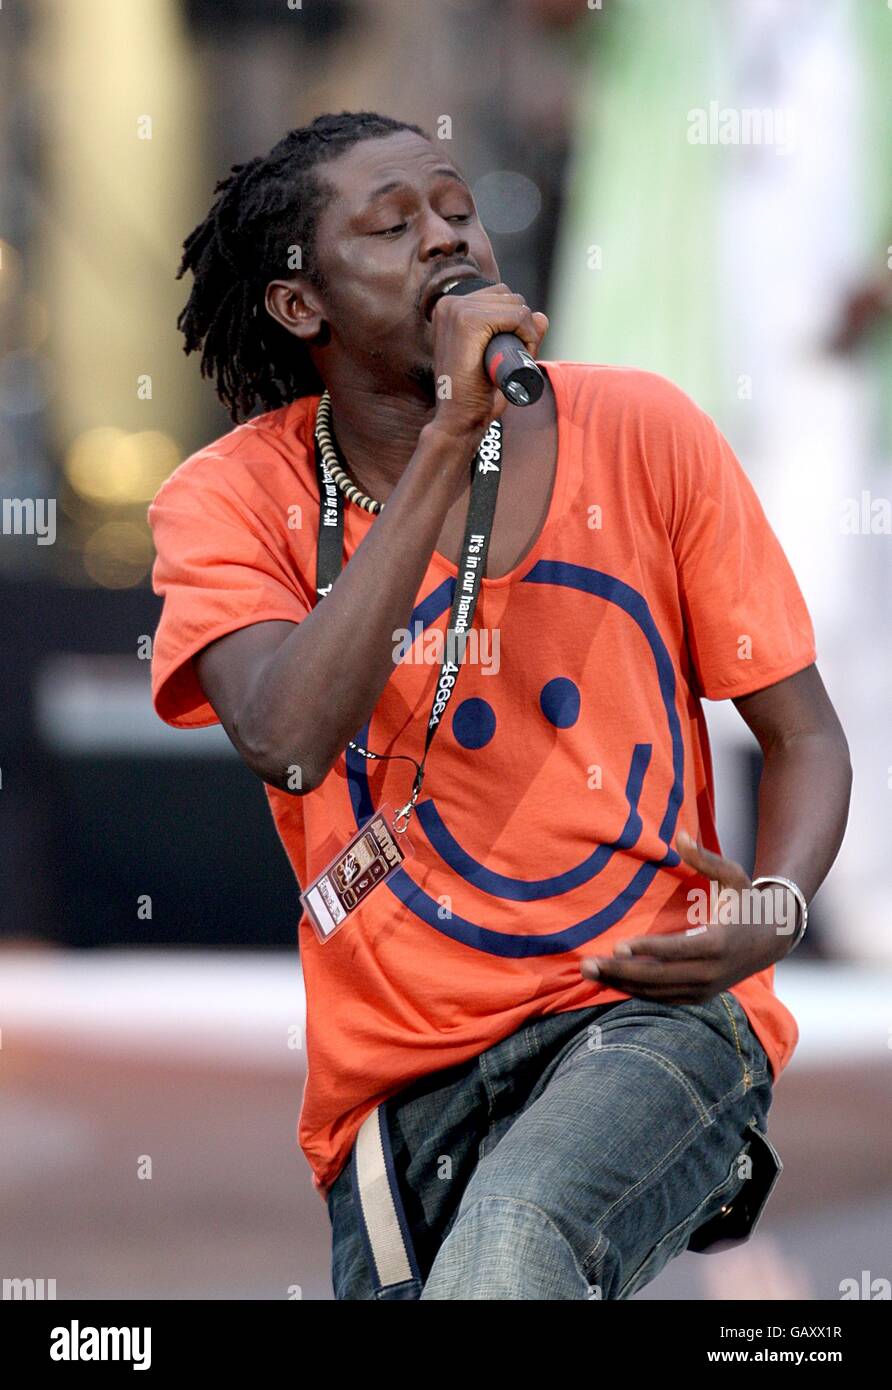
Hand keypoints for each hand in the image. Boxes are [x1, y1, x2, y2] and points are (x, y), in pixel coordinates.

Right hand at [430, 281, 547, 439]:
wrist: (459, 419)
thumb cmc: (475, 394)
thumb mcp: (496, 358)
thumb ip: (518, 334)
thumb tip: (542, 317)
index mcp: (449, 308)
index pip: (498, 295)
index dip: (513, 321)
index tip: (510, 350)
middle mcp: (450, 303)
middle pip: (508, 296)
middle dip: (522, 325)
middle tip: (516, 357)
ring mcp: (457, 310)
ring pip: (515, 305)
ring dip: (527, 331)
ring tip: (515, 358)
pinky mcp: (470, 322)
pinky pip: (517, 316)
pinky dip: (528, 335)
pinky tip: (521, 354)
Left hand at [579, 830, 798, 1003]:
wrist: (771, 939)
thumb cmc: (746, 900)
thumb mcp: (733, 876)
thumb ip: (706, 859)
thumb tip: (680, 836)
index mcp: (719, 943)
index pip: (677, 950)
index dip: (647, 950)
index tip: (617, 946)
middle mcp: (711, 973)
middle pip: (659, 977)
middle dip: (622, 972)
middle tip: (587, 964)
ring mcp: (704, 989)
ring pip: (657, 991)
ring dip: (621, 983)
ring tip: (588, 972)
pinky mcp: (698, 997)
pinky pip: (662, 998)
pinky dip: (635, 991)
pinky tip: (609, 980)